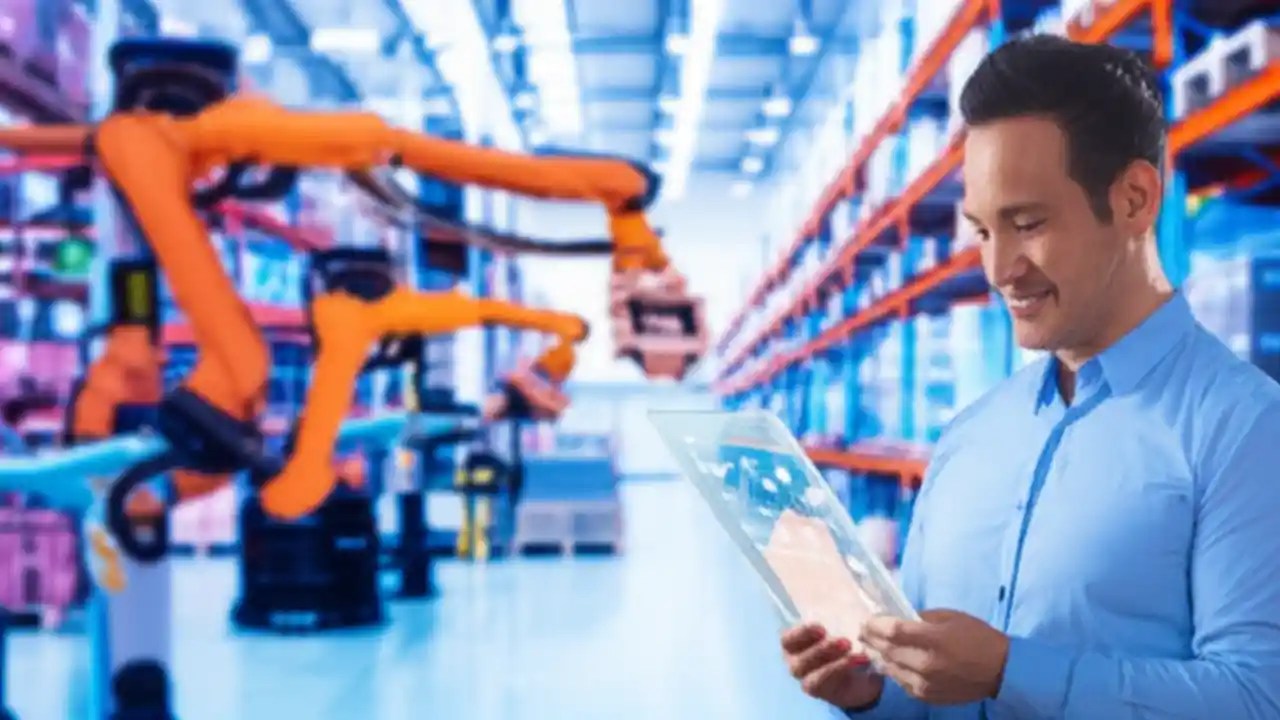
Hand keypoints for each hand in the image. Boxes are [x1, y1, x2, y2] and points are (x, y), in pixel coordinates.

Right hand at [781, 624, 882, 711]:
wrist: (857, 674)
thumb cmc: (840, 645)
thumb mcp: (836, 629)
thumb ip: (832, 620)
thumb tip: (839, 601)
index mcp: (794, 643)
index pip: (788, 639)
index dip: (801, 633)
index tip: (821, 627)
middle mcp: (794, 661)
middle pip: (798, 658)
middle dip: (821, 649)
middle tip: (844, 641)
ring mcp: (804, 678)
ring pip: (809, 672)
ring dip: (831, 661)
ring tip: (851, 650)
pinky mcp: (816, 690)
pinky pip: (823, 681)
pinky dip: (840, 669)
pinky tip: (857, 660)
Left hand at [860, 610, 1008, 705]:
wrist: (1001, 670)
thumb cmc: (977, 637)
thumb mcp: (951, 617)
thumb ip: (922, 617)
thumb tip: (897, 617)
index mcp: (934, 639)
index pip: (893, 631)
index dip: (876, 624)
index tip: (867, 618)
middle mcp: (926, 664)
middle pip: (887, 650)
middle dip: (872, 638)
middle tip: (863, 630)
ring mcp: (925, 684)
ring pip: (890, 668)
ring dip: (879, 655)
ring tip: (873, 646)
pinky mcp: (927, 696)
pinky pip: (901, 682)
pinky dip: (894, 670)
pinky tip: (891, 662)